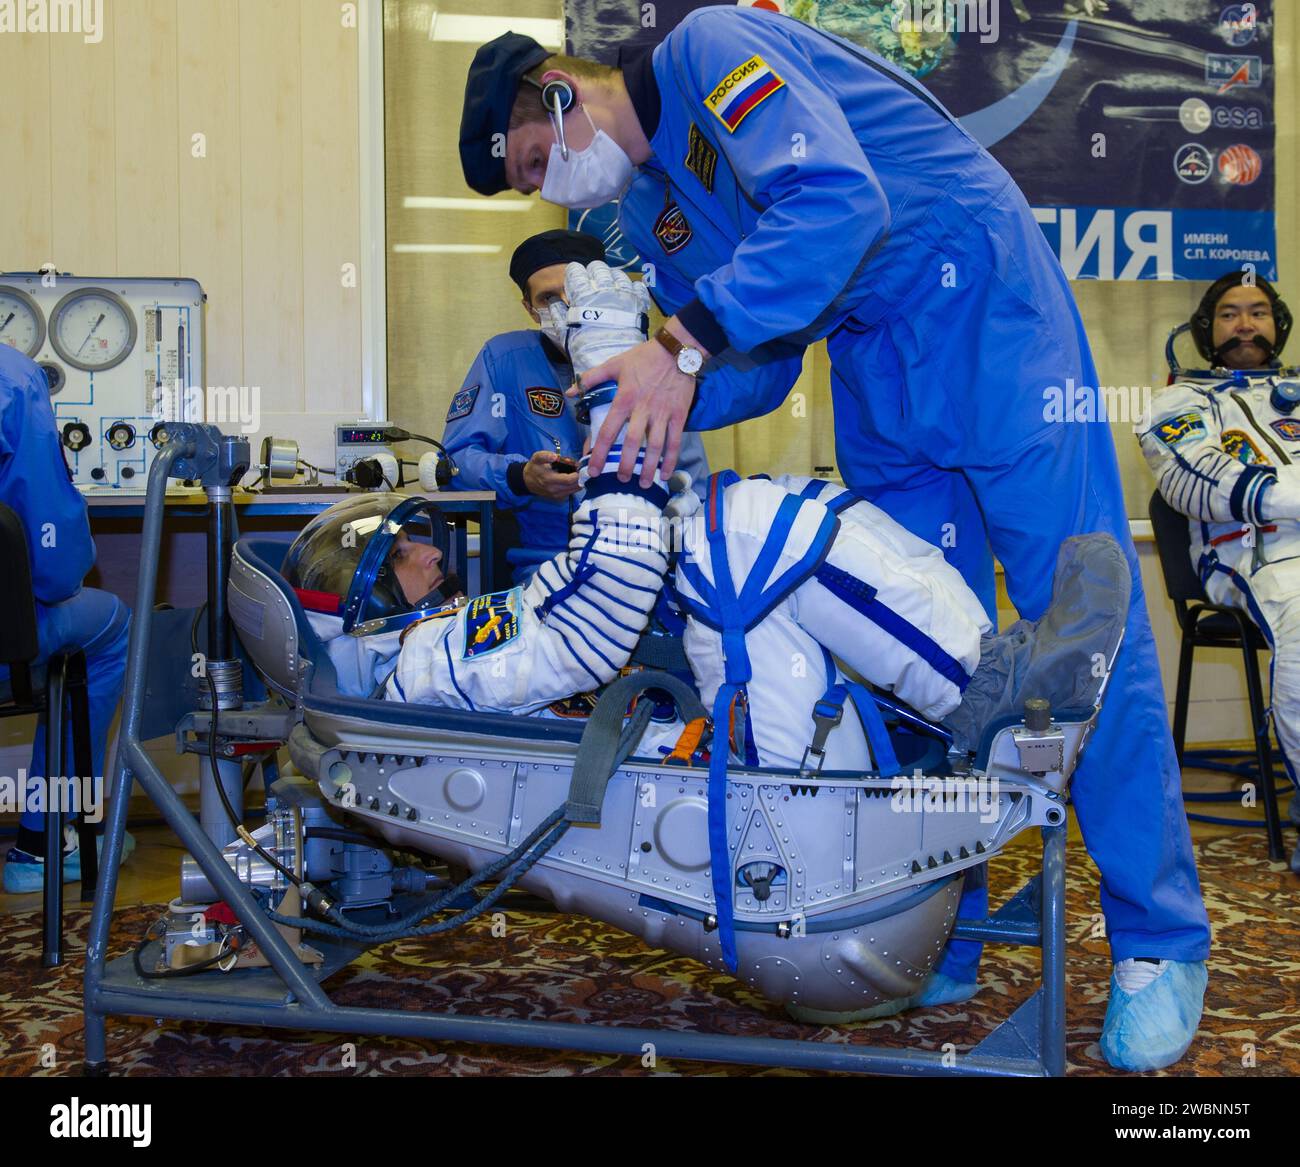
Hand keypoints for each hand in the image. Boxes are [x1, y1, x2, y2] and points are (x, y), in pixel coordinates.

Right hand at [521, 450, 580, 501]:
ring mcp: (557, 496)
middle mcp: (554, 490)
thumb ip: (545, 455)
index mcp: (549, 479)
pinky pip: (571, 492)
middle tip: (581, 469)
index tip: (579, 467)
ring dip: (578, 482)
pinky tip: (572, 479)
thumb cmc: (534, 468)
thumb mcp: (536, 458)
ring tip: (577, 473)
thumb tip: (555, 456)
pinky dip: (574, 486)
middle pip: (574, 486)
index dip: (577, 474)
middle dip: (580, 477)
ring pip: (574, 490)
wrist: (527, 481)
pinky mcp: (558, 498)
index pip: (569, 480)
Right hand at [547, 261, 651, 375]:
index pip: (576, 271)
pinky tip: (628, 293)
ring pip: (618, 274)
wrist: (610, 362)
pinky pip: (637, 287)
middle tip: (591, 281)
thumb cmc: (584, 351)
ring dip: (612, 277)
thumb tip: (552, 300)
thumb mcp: (565, 333)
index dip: (574, 273)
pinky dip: (632, 288)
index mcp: (583, 295)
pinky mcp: (637, 304)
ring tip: (610, 285)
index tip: (573, 279)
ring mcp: (622, 296)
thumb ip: (557, 314)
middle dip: (593, 272)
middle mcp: (603, 291)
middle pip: (598, 268)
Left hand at [575, 337, 695, 486]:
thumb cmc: (644, 357)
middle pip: (633, 443)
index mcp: (624, 399)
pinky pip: (675, 442)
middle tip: (621, 480)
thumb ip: (591, 379)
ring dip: (649, 467)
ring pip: (655, 446)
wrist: (677, 350)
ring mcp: (662, 414)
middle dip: (626, 465)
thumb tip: (570, 392)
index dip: (601, 452)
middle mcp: (643, 410)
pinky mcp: (678, 416)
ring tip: (643, 484)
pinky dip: (671, 459)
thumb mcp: (614, 364)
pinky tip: (666, 474)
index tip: (594, 470)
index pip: (609, 431)